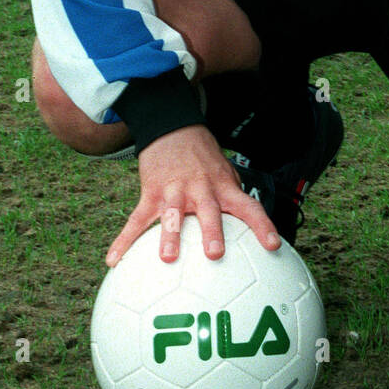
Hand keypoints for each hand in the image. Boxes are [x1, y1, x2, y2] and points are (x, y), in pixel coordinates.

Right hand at [105, 123, 280, 265]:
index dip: (262, 226)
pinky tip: (114, 260)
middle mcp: (201, 189)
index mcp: (223, 187)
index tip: (273, 245)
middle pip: (209, 212)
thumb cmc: (203, 159)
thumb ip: (233, 198)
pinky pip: (137, 219)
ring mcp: (174, 191)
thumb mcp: (224, 172)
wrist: (173, 128)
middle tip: (215, 254)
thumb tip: (251, 229)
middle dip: (212, 232)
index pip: (249, 206)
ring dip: (170, 236)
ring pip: (173, 215)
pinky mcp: (151, 193)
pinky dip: (124, 241)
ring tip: (168, 258)